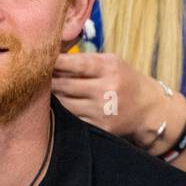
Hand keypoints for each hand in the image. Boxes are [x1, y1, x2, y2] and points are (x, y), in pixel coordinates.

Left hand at [52, 52, 166, 143]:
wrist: (148, 109)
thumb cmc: (124, 80)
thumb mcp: (112, 63)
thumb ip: (86, 60)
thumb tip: (53, 58)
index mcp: (109, 69)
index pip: (76, 64)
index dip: (56, 62)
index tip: (41, 59)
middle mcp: (106, 90)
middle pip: (65, 85)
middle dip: (49, 81)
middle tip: (37, 76)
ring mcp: (102, 111)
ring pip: (65, 104)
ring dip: (54, 97)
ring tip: (46, 91)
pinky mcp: (100, 127)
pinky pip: (73, 119)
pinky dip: (64, 112)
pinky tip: (60, 106)